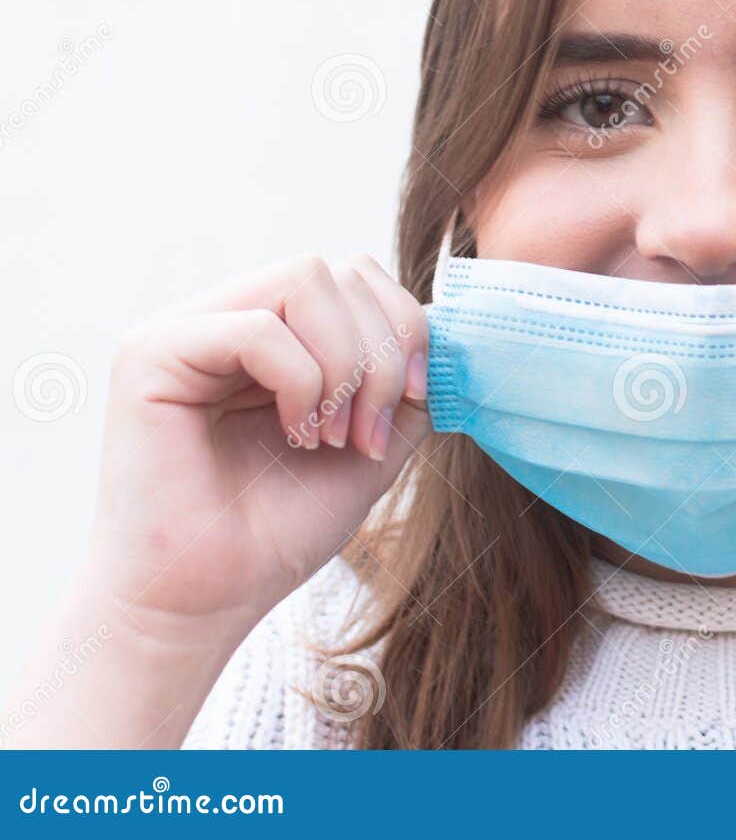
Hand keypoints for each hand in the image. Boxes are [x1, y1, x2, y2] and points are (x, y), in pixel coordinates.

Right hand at [87, 254, 431, 644]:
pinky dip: (301, 383)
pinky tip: (295, 436)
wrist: (206, 601)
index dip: (404, 325)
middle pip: (340, 270)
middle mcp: (225, 317)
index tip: (414, 399)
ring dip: (346, 364)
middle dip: (383, 351)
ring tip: (331, 437)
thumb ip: (407, 384)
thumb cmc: (277, 531)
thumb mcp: (374, 443)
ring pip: (305, 279)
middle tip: (367, 432)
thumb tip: (449, 332)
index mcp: (275, 332)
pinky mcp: (151, 354)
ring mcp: (185, 329)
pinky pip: (258, 328)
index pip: (356, 275)